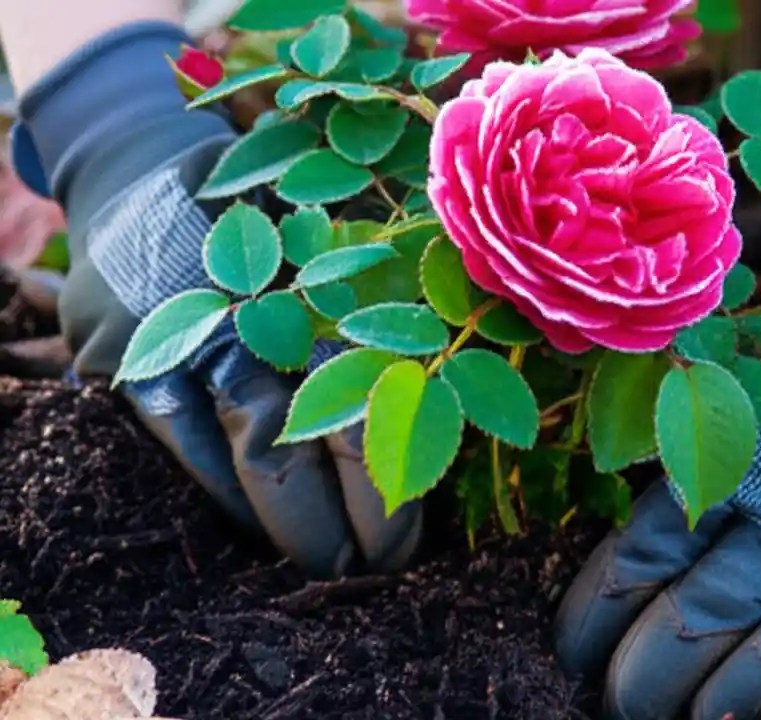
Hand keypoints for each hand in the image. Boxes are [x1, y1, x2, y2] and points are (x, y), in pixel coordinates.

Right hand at [11, 22, 419, 577]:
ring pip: (253, 452)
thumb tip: (464, 369)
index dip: (386, 483)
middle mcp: (260, 313)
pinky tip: (253, 527)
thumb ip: (381, 300)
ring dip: (292, 523)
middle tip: (375, 571)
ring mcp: (188, 335)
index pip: (368, 407)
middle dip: (348, 520)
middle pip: (316, 441)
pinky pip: (183, 444)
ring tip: (326, 566)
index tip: (407, 542)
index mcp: (328, 285)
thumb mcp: (335, 235)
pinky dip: (221, 492)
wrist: (138, 165)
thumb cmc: (266, 212)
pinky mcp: (131, 353)